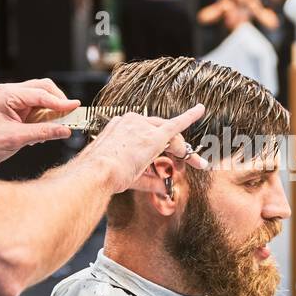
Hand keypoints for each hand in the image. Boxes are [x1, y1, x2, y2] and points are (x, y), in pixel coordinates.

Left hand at [0, 79, 79, 173]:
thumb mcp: (16, 139)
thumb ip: (43, 132)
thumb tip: (65, 130)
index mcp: (7, 95)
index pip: (40, 94)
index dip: (60, 102)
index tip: (75, 108)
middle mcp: (11, 93)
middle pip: (43, 89)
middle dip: (58, 102)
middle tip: (71, 116)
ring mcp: (14, 100)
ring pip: (42, 98)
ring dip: (52, 111)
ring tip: (56, 127)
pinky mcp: (17, 109)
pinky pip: (37, 108)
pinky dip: (45, 118)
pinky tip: (43, 131)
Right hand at [79, 104, 208, 193]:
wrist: (95, 174)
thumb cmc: (103, 176)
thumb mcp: (126, 175)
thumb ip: (148, 179)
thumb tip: (164, 186)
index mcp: (121, 127)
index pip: (147, 134)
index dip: (161, 148)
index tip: (168, 158)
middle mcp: (132, 122)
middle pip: (162, 133)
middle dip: (177, 149)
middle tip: (187, 165)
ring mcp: (142, 127)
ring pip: (171, 136)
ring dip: (184, 151)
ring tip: (196, 163)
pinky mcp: (153, 136)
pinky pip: (176, 125)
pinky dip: (190, 116)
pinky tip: (201, 109)